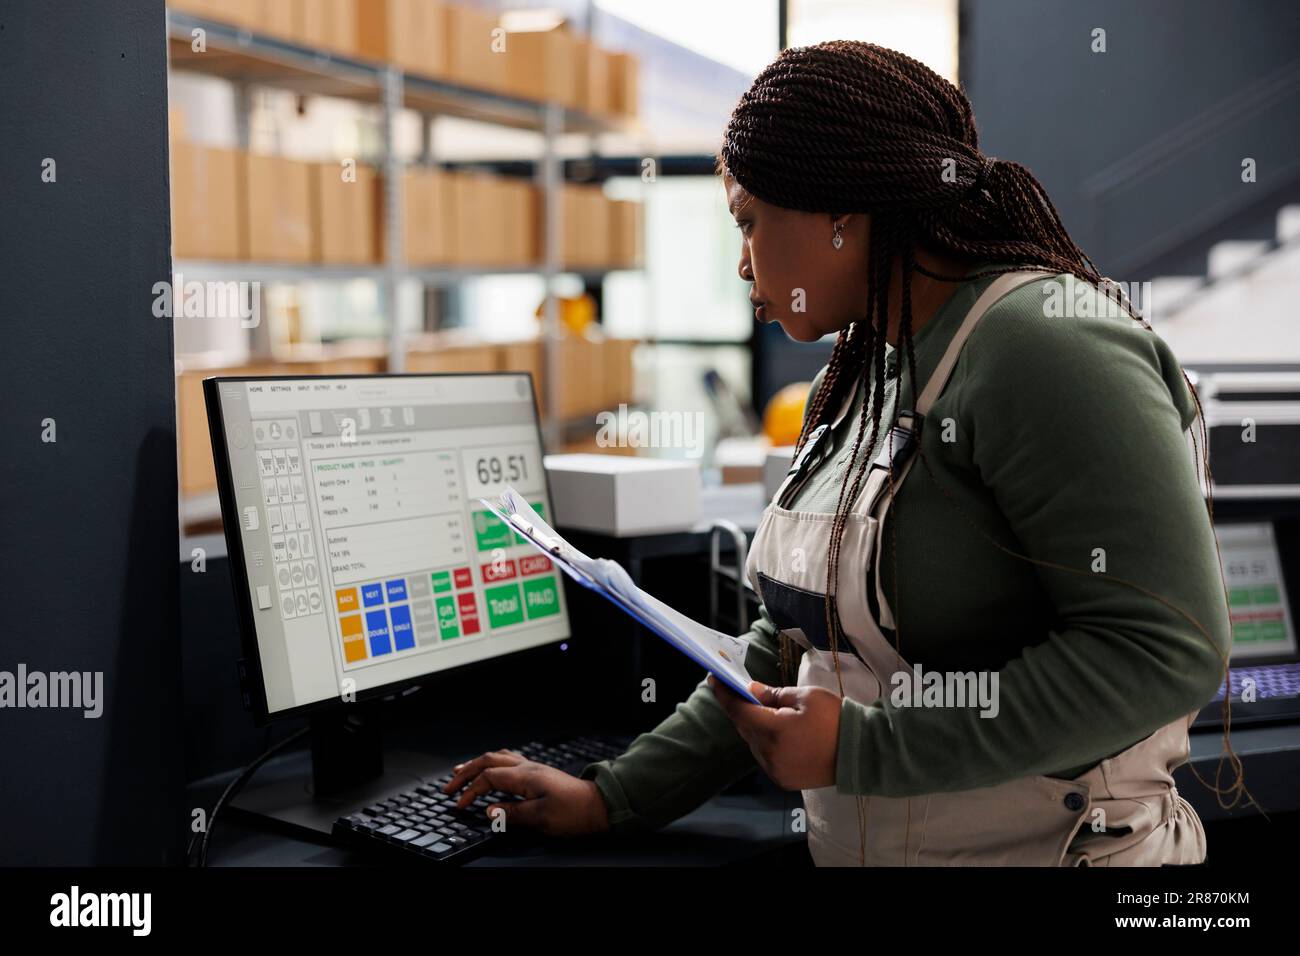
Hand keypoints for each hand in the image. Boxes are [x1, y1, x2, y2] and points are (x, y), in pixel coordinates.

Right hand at [440, 749, 610, 836]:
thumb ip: (512, 813)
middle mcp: (528, 767)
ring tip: (462, 770)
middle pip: (489, 761)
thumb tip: (488, 811)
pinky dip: (493, 764)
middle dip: (466, 772)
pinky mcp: (538, 773)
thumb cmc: (573, 812)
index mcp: (526, 776)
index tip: (459, 805)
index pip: (488, 778)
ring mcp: (533, 768)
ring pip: (498, 758)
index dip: (470, 791)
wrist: (598, 805)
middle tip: (450, 785)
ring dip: (478, 763)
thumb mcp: (541, 817)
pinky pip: (509, 761)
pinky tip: (492, 770)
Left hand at [708, 674, 841, 789]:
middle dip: (741, 710)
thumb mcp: (806, 697)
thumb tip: (751, 691)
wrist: (860, 753)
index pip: (740, 711)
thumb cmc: (835, 719)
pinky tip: (776, 733)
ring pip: (753, 744)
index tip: (714, 680)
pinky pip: (764, 758)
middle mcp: (770, 753)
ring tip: (764, 713)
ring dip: (754, 728)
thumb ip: (774, 695)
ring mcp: (776, 770)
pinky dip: (764, 744)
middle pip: (745, 728)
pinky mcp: (783, 780)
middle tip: (739, 692)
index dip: (725, 695)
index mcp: (775, 730)